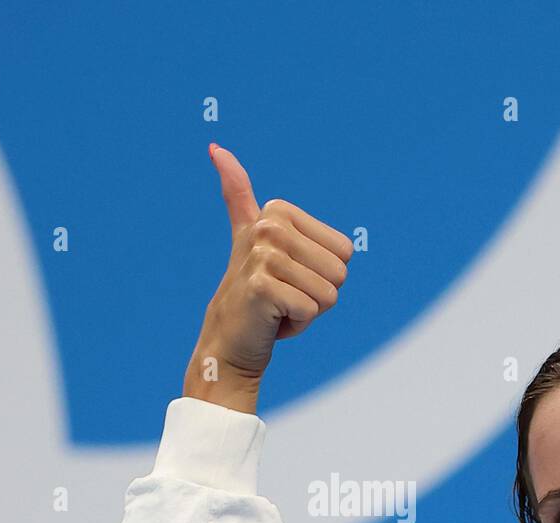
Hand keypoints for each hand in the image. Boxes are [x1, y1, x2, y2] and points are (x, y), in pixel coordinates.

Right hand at [183, 143, 352, 412]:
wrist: (230, 339)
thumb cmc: (257, 292)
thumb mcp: (252, 238)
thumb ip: (237, 193)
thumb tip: (215, 147)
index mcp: (278, 212)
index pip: (345, 252)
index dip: (323, 275)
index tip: (289, 279)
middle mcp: (269, 228)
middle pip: (339, 273)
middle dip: (317, 296)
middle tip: (284, 297)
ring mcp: (263, 256)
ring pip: (328, 294)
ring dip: (307, 312)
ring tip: (277, 308)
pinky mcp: (261, 287)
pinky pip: (310, 311)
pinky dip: (296, 326)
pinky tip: (272, 321)